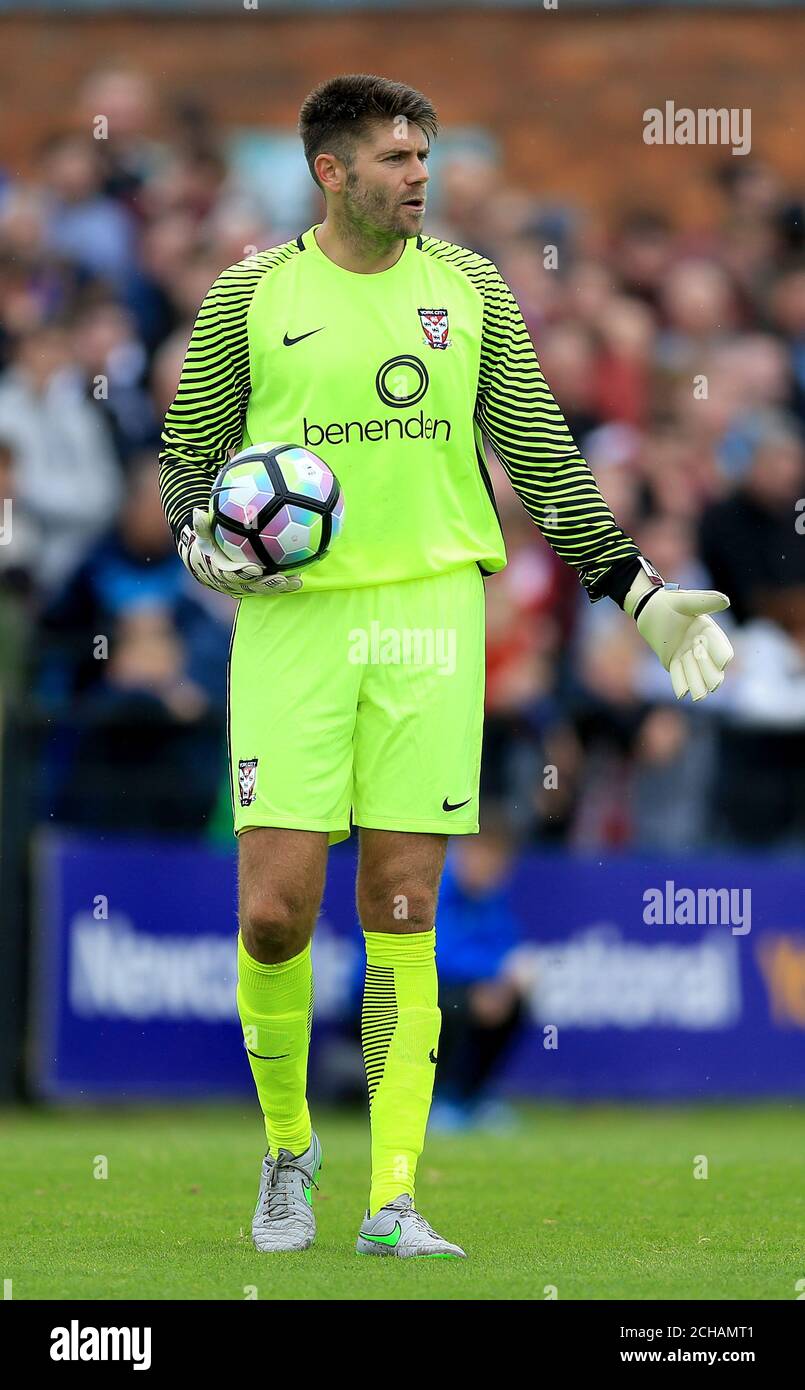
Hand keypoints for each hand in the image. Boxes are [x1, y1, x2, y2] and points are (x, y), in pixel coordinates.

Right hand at [177, 508, 302, 596]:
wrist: (205, 564)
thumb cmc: (207, 544)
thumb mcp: (202, 535)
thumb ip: (201, 526)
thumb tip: (197, 512)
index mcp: (220, 571)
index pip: (231, 574)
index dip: (243, 573)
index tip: (255, 568)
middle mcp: (233, 583)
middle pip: (251, 586)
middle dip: (267, 584)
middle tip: (282, 578)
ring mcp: (244, 588)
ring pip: (263, 590)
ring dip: (279, 587)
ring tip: (297, 582)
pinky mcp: (253, 588)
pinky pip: (269, 588)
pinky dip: (284, 585)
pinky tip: (300, 578)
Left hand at [625, 568, 733, 700]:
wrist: (650, 610)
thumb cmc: (669, 602)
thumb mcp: (685, 600)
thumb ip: (704, 601)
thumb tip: (726, 601)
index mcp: (708, 630)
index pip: (718, 644)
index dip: (721, 653)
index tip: (724, 662)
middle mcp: (701, 645)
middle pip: (709, 664)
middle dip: (711, 674)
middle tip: (714, 686)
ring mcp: (688, 654)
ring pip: (694, 672)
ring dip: (697, 684)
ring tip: (699, 696)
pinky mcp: (674, 661)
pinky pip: (678, 674)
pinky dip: (680, 684)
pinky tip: (682, 694)